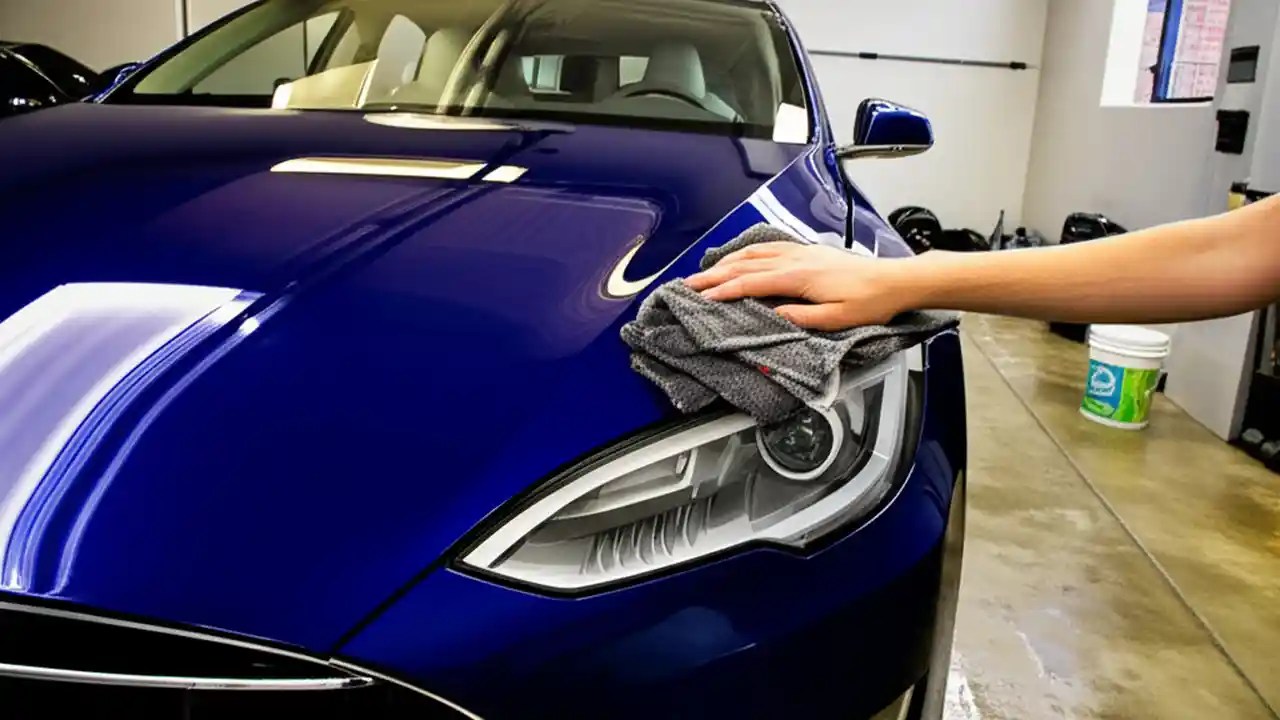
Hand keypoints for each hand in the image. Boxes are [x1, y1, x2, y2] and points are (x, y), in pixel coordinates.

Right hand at [684, 242, 911, 329]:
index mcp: (799, 276)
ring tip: (705, 272)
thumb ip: (801, 317)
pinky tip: (739, 257)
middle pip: (745, 264)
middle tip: (689, 283)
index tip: (701, 297)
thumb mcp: (836, 318)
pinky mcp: (807, 252)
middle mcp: (795, 259)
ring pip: (754, 253)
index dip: (724, 290)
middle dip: (714, 274)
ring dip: (726, 261)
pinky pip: (768, 248)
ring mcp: (800, 252)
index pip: (751, 282)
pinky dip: (746, 252)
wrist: (894, 280)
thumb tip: (772, 315)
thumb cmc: (869, 302)